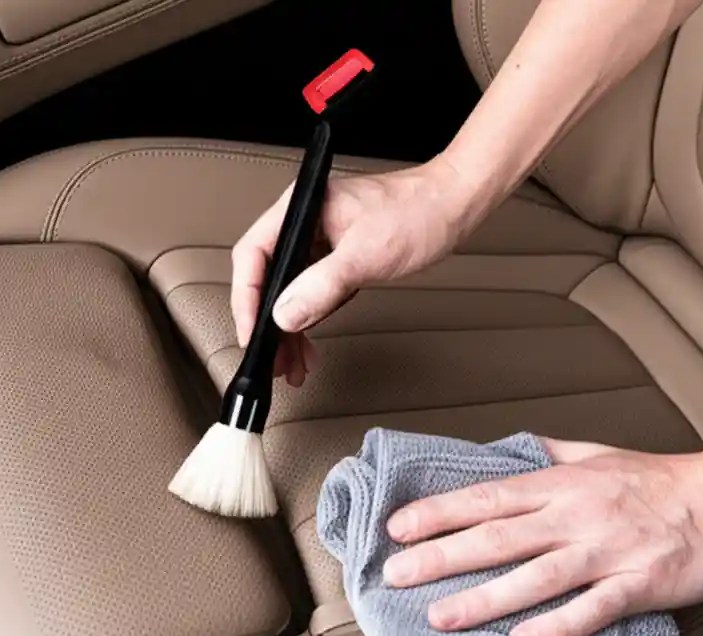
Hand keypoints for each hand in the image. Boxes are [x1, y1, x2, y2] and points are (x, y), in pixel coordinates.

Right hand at [230, 157, 480, 386]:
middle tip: (274, 360)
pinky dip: (309, 318)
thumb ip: (322, 286)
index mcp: (301, 208)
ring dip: (289, 328)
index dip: (247, 298)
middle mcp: (305, 221)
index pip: (253, 255)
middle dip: (268, 323)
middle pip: (267, 277)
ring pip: (288, 289)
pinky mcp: (336, 255)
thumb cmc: (418, 211)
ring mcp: (320, 238)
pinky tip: (309, 342)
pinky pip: (311, 291)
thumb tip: (286, 314)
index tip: (253, 333)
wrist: (454, 205)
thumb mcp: (366, 255)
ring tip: (292, 363)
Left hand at [381, 439, 702, 635]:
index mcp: (562, 482)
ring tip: (440, 616)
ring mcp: (608, 550)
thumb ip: (546, 455)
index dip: (439, 511)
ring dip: (485, 598)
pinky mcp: (641, 584)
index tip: (397, 527)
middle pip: (499, 536)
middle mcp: (577, 514)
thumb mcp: (595, 454)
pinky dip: (557, 626)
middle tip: (396, 575)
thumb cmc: (660, 479)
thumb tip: (500, 453)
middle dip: (442, 556)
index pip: (487, 496)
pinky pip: (593, 609)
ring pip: (536, 576)